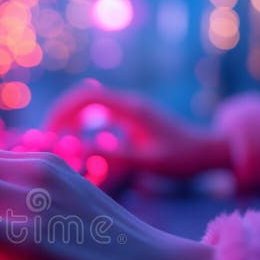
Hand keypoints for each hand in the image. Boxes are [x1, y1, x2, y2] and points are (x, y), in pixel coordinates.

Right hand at [45, 80, 230, 177]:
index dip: (62, 111)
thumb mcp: (147, 162)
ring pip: (91, 105)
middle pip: (84, 97)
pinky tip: (82, 146)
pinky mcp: (133, 120)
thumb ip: (113, 157)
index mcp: (131, 109)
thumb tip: (76, 153)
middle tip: (48, 138)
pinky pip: (101, 116)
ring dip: (73, 120)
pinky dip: (86, 127)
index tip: (50, 132)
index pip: (86, 97)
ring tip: (62, 143)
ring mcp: (130, 110)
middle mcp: (128, 104)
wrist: (211, 151)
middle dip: (62, 115)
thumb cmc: (183, 158)